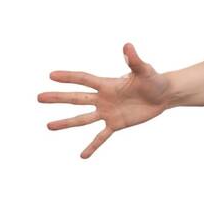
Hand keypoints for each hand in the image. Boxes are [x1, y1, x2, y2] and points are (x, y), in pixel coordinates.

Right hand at [38, 43, 171, 157]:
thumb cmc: (154, 80)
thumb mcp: (145, 70)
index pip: (84, 80)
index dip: (69, 77)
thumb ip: (134, 61)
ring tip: (49, 126)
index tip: (52, 75)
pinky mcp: (116, 124)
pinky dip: (92, 146)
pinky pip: (101, 137)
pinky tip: (82, 156)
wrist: (164, 95)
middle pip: (77, 99)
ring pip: (83, 119)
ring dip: (66, 123)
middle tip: (39, 98)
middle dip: (58, 98)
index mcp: (108, 84)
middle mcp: (103, 98)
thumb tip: (127, 46)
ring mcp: (108, 112)